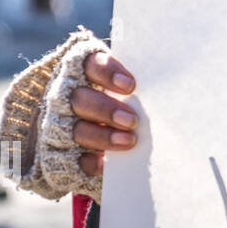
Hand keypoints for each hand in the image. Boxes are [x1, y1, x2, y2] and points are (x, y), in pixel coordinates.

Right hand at [72, 50, 138, 177]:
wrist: (82, 124)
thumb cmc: (115, 95)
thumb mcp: (119, 83)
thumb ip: (130, 82)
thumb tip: (165, 86)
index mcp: (81, 71)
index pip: (90, 64)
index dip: (108, 73)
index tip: (131, 86)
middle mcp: (66, 97)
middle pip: (80, 99)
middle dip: (106, 110)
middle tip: (133, 120)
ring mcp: (61, 125)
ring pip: (77, 129)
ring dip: (103, 135)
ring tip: (129, 140)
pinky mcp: (62, 152)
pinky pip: (74, 158)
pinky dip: (91, 161)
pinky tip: (107, 163)